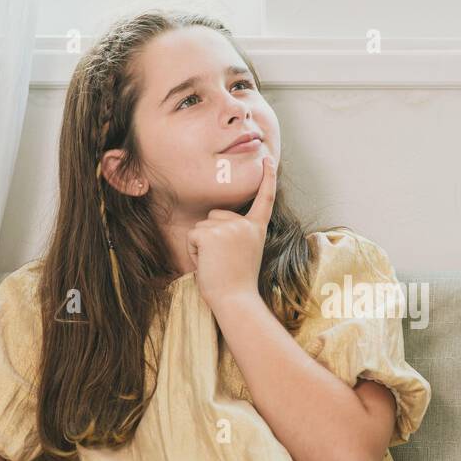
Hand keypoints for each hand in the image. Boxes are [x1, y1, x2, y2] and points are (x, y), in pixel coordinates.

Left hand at [188, 155, 276, 310]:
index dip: (267, 178)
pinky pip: (193, 237)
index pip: (264, 199)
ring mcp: (229, 227)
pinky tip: (208, 265)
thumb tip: (218, 222)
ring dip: (201, 247)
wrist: (236, 300)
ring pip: (201, 227)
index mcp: (256, 229)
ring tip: (216, 265)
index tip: (267, 159)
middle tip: (222, 262)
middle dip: (211, 236)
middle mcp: (245, 224)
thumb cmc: (237, 284)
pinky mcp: (212, 233)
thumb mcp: (244, 253)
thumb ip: (237, 235)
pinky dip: (194, 252)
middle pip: (215, 215)